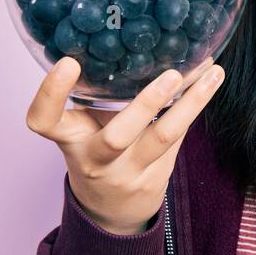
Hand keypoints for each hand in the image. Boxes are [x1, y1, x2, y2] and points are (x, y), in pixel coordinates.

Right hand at [25, 55, 224, 234]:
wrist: (110, 212)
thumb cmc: (97, 153)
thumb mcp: (86, 128)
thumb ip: (100, 97)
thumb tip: (135, 42)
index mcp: (68, 139)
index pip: (44, 120)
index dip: (50, 93)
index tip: (68, 62)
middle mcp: (93, 160)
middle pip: (117, 136)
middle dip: (147, 105)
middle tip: (172, 75)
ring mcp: (125, 175)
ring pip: (162, 138)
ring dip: (191, 103)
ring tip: (212, 74)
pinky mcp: (154, 181)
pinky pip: (178, 140)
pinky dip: (193, 108)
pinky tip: (210, 83)